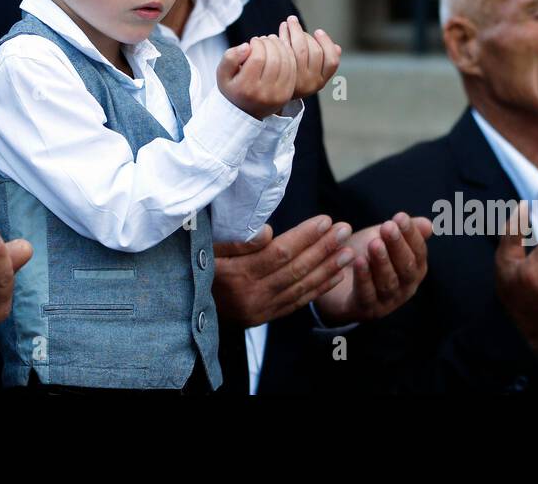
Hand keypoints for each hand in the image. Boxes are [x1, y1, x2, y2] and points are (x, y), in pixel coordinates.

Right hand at [212, 216, 353, 326]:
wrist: (188, 308)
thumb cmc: (198, 267)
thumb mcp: (206, 249)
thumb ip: (234, 240)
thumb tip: (266, 232)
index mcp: (237, 275)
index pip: (279, 253)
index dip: (304, 237)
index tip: (325, 220)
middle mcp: (252, 295)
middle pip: (295, 269)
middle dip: (324, 248)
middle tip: (345, 229)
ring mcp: (261, 309)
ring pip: (301, 287)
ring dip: (328, 268)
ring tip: (349, 251)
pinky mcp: (266, 317)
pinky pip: (298, 302)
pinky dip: (320, 289)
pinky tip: (337, 275)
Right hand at [216, 34, 296, 118]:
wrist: (245, 111)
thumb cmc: (233, 87)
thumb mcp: (222, 73)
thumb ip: (230, 57)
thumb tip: (246, 46)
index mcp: (246, 88)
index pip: (258, 58)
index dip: (257, 44)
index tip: (253, 41)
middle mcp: (263, 94)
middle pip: (274, 59)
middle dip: (270, 43)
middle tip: (264, 39)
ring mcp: (277, 95)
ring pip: (285, 63)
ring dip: (280, 47)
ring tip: (272, 41)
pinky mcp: (287, 94)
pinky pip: (292, 70)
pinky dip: (288, 55)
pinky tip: (281, 49)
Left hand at [277, 15, 340, 100]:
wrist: (272, 94)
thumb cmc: (294, 77)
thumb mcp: (312, 73)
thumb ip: (324, 61)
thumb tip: (337, 48)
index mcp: (321, 81)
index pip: (332, 61)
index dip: (327, 44)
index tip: (318, 31)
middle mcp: (311, 83)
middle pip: (315, 51)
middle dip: (305, 33)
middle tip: (294, 21)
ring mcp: (297, 79)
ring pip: (301, 48)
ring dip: (295, 30)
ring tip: (289, 21)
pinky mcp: (283, 74)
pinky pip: (287, 50)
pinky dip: (284, 37)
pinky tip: (282, 30)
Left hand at [314, 213, 431, 324]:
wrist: (336, 278)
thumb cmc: (365, 255)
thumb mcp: (384, 239)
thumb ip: (405, 232)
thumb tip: (429, 224)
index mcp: (413, 270)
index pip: (418, 252)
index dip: (411, 235)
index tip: (400, 217)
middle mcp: (404, 288)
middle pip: (406, 267)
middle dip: (398, 246)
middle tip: (388, 227)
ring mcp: (386, 301)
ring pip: (388, 282)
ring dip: (382, 262)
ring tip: (375, 243)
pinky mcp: (364, 309)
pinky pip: (366, 294)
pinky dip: (364, 278)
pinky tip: (359, 260)